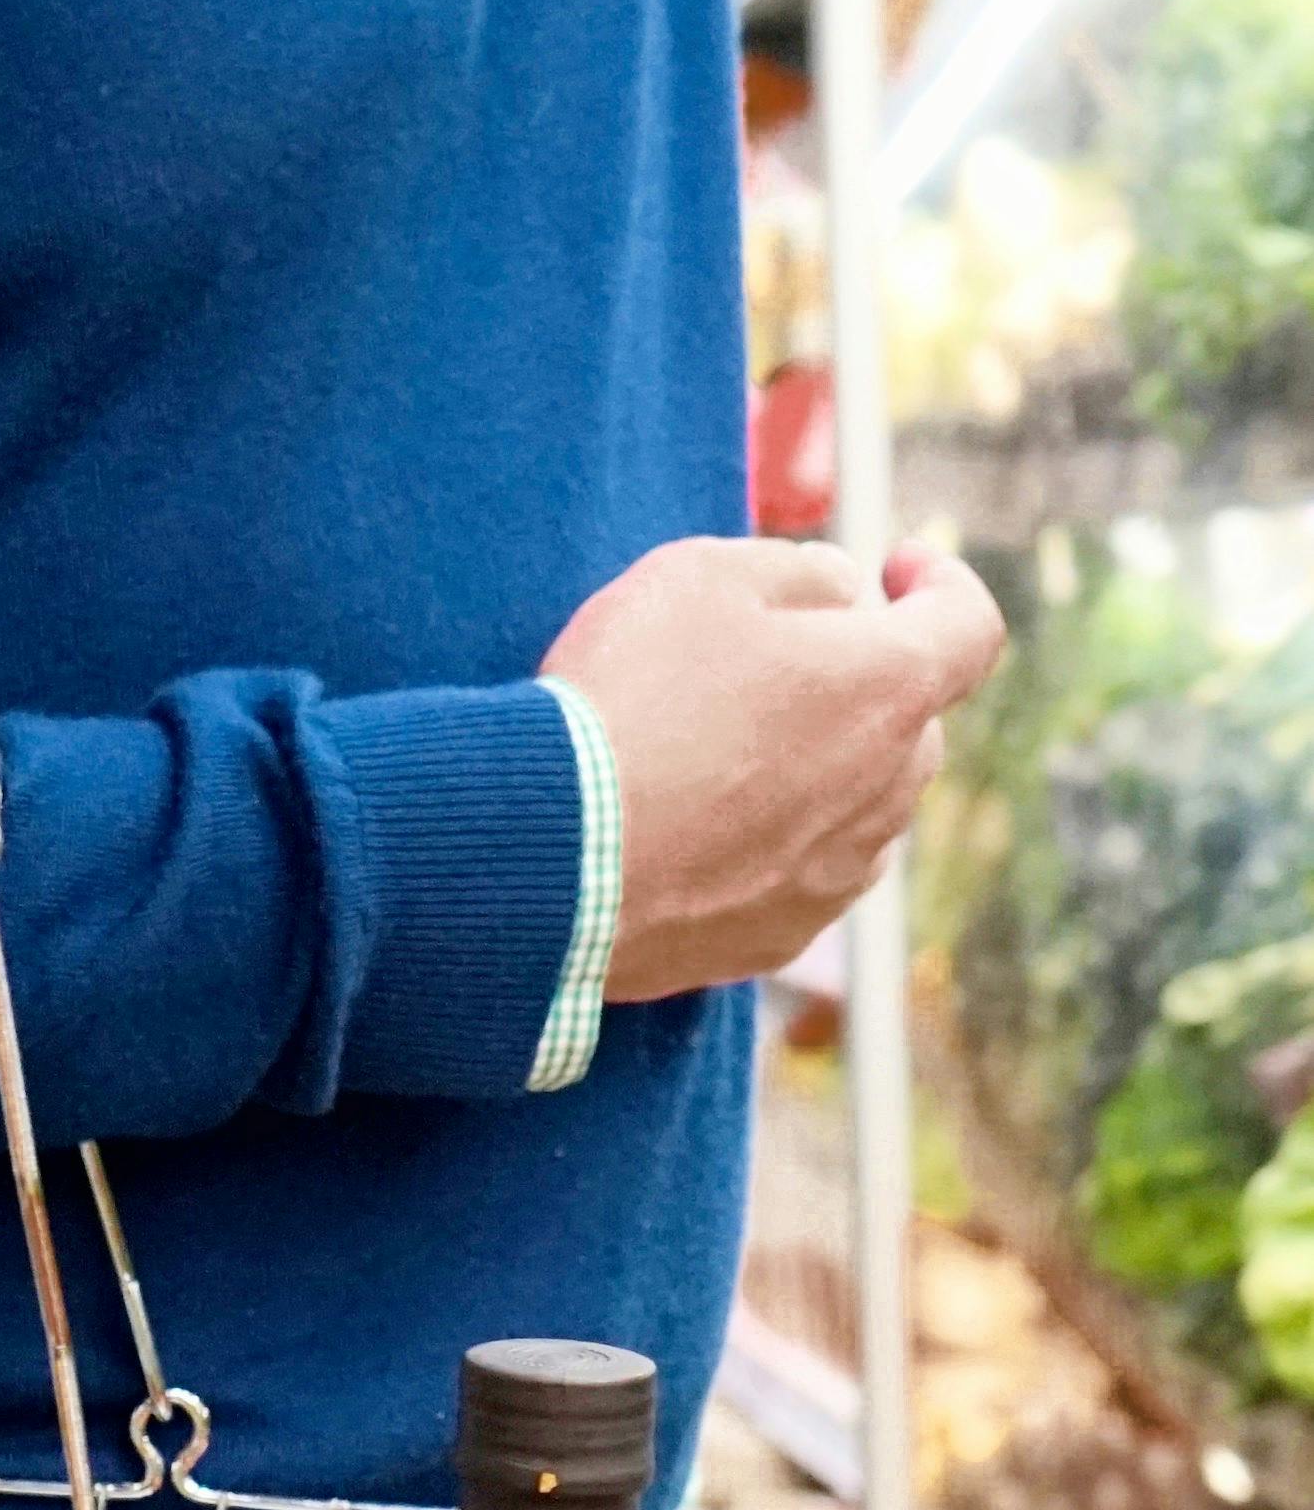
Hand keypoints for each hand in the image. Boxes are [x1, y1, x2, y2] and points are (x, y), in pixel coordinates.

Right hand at [543, 535, 1006, 1006]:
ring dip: (817, 771)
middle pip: (908, 724)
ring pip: (859, 807)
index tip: (896, 569)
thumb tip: (836, 592)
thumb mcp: (700, 575)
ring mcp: (834, 878)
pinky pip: (798, 878)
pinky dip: (766, 846)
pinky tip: (690, 832)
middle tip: (773, 665)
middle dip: (860, 685)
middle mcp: (886, 791)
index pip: (968, 625)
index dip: (941, 584)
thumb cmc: (623, 700)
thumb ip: (795, 571)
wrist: (542, 855)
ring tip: (718, 757)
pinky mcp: (775, 940)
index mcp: (887, 688)